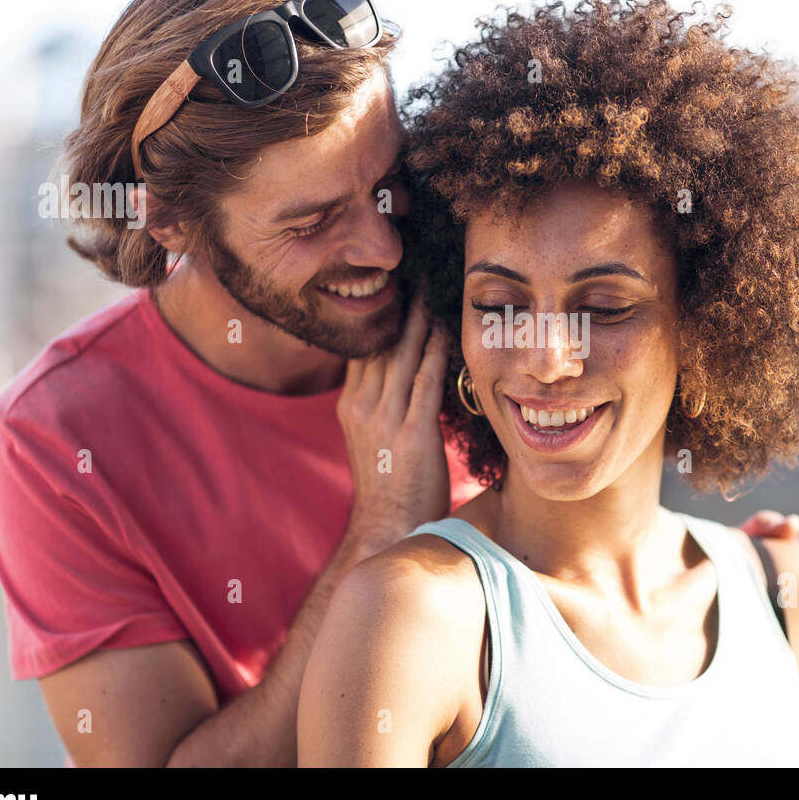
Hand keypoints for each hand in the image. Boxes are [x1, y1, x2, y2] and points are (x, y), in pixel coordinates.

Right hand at [336, 296, 451, 554]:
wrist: (389, 526)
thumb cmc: (391, 486)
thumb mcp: (373, 437)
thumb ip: (382, 403)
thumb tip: (400, 373)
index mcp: (352, 405)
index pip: (364, 348)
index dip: (379, 316)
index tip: (394, 286)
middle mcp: (364, 406)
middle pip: (381, 344)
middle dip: (398, 308)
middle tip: (413, 273)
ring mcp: (386, 419)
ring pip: (402, 356)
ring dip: (419, 320)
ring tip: (431, 289)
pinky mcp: (413, 433)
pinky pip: (426, 382)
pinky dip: (437, 352)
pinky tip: (446, 330)